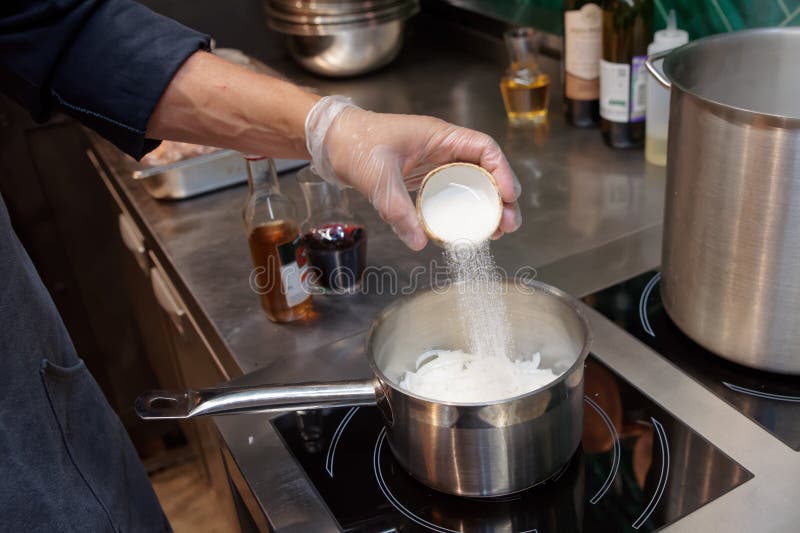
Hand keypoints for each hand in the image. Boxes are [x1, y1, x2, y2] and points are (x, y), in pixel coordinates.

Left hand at [306, 96, 520, 249]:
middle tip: (508, 225)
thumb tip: (418, 242)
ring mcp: (434, 163)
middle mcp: (443, 148)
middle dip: (501, 198)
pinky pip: (451, 193)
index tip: (508, 197)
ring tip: (495, 232)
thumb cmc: (355, 143)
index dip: (502, 172)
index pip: (484, 149)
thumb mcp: (378, 177)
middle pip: (484, 171)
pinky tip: (465, 229)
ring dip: (485, 207)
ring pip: (471, 184)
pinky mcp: (424, 178)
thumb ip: (397, 209)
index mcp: (440, 136)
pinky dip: (462, 210)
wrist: (332, 141)